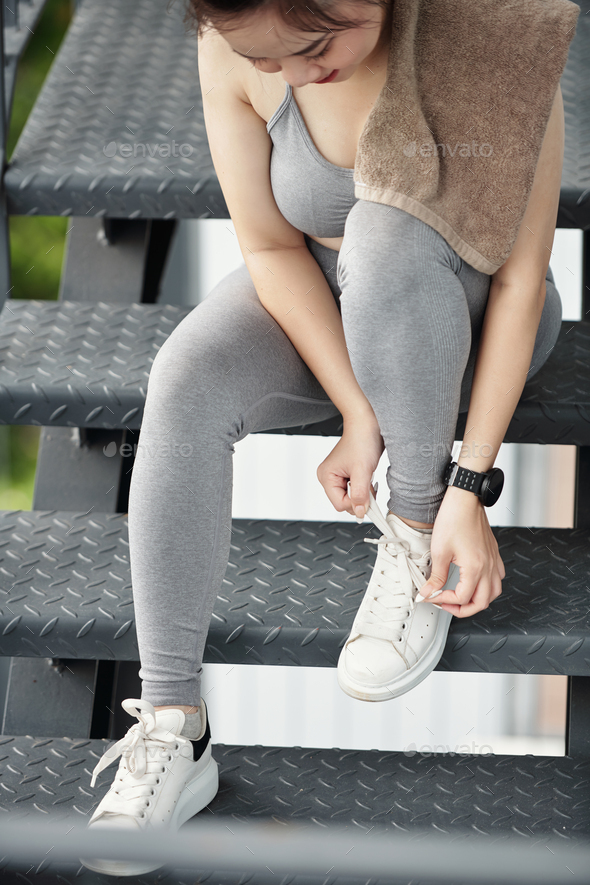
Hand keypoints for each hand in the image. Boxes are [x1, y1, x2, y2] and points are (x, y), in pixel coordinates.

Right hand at [316, 412, 383, 517]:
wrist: (368, 424)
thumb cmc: (361, 440)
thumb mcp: (362, 470)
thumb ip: (360, 494)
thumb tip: (360, 512)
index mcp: (326, 476)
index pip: (339, 503)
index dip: (355, 504)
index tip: (370, 502)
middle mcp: (329, 477)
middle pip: (344, 502)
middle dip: (359, 498)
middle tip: (370, 488)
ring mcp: (338, 476)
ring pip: (351, 497)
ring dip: (363, 493)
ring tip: (368, 479)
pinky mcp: (347, 475)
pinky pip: (355, 490)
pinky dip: (364, 489)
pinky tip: (368, 478)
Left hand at [418, 486, 505, 617]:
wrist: (465, 499)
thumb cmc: (454, 519)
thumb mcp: (439, 550)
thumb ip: (435, 576)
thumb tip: (428, 591)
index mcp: (475, 568)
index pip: (461, 598)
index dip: (443, 600)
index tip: (431, 595)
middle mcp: (488, 567)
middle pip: (481, 603)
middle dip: (462, 609)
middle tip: (445, 605)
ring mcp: (493, 561)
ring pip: (493, 593)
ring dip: (477, 601)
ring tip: (460, 599)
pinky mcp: (494, 554)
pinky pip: (497, 578)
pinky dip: (487, 587)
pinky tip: (475, 583)